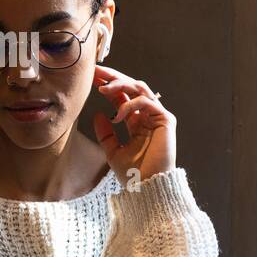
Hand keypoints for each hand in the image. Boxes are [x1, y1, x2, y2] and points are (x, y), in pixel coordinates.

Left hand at [91, 63, 175, 185]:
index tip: (90, 78)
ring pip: (140, 88)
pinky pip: (147, 102)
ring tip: (103, 87)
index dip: (107, 85)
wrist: (146, 187)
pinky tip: (117, 114)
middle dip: (113, 77)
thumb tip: (98, 114)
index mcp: (136, 121)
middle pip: (130, 87)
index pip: (121, 97)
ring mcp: (157, 116)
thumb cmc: (132, 173)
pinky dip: (130, 104)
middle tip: (96, 70)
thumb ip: (106, 133)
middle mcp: (147, 116)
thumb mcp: (112, 151)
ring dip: (121, 84)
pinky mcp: (165, 120)